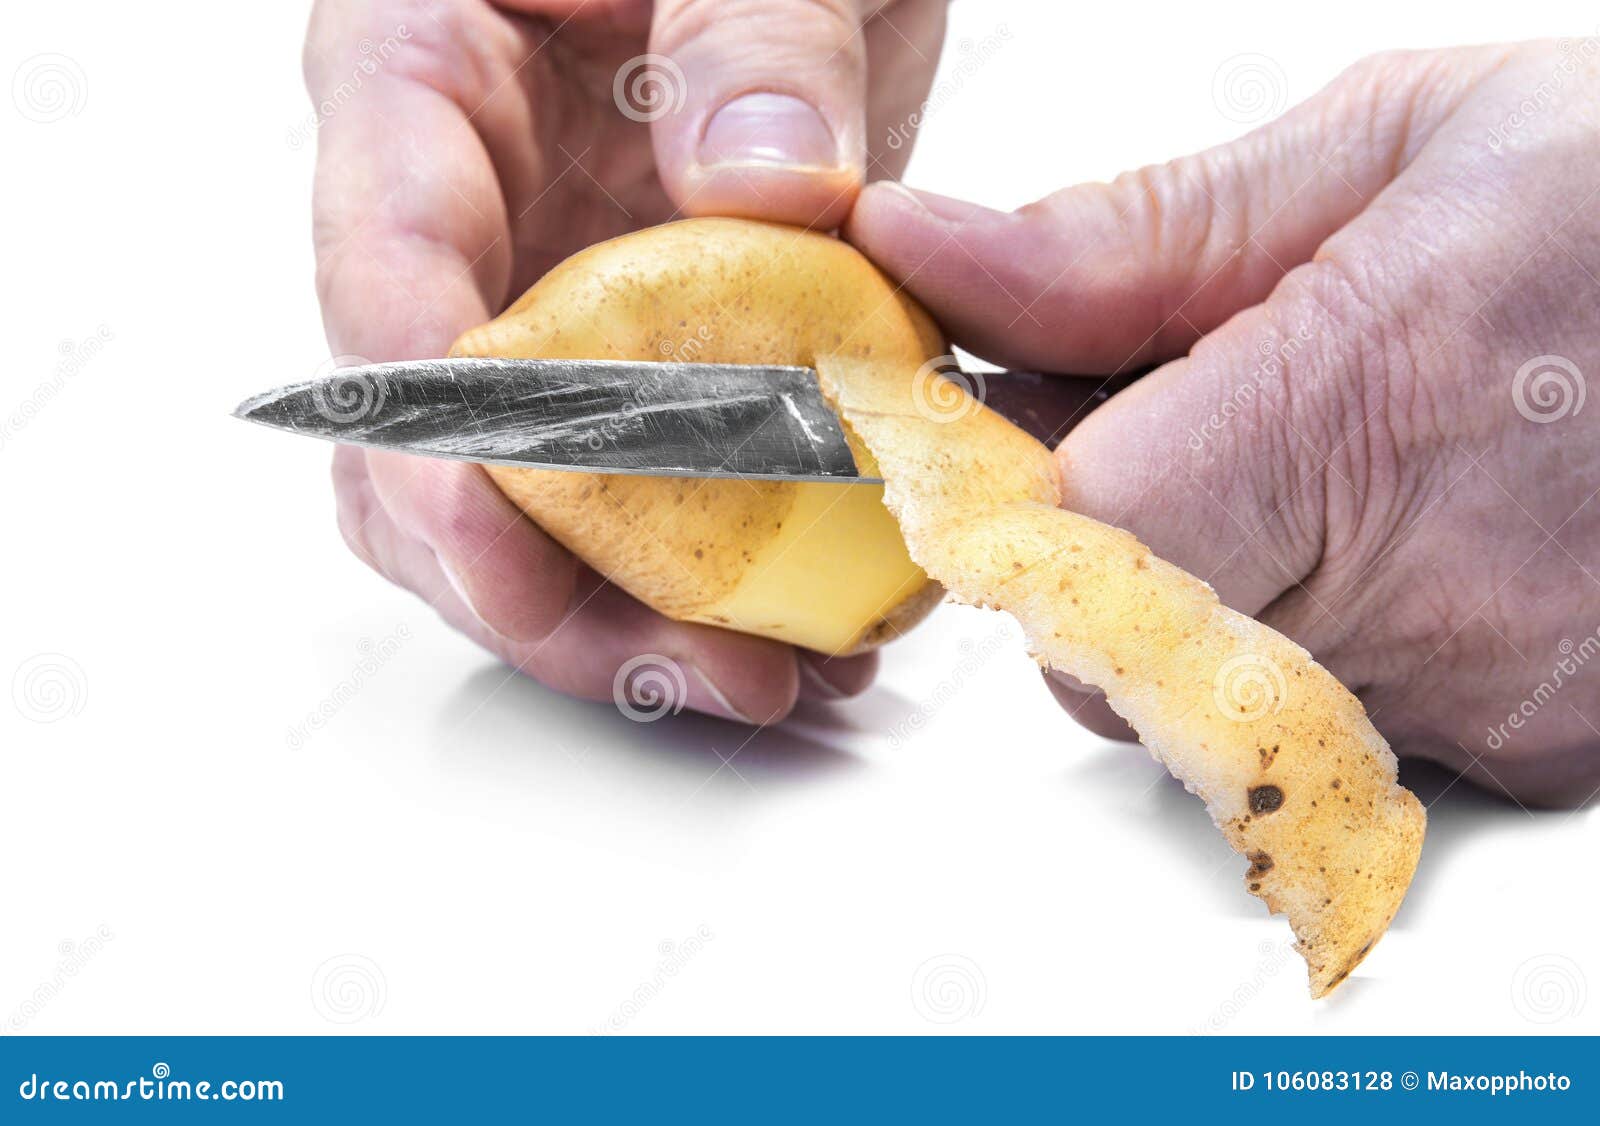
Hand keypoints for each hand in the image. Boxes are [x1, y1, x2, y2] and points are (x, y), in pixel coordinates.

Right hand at [304, 0, 943, 721]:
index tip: (503, 526)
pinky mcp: (629, 364)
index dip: (427, 429)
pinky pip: (630, 496)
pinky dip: (698, 577)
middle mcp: (454, 224)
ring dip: (620, 619)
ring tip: (762, 676)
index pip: (383, 277)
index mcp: (417, 82)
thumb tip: (764, 184)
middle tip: (687, 662)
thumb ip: (751, 30)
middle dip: (536, 585)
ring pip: (511, 510)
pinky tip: (794, 626)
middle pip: (420, 453)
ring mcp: (534, 307)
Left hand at [846, 41, 1599, 805]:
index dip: (1008, 501)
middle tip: (1167, 431)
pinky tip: (1390, 534)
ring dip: (1204, 591)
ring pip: (1214, 699)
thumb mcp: (1391, 147)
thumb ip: (1130, 238)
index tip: (1008, 438)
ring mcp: (1492, 692)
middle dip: (1093, 551)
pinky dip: (1314, 635)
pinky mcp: (1537, 746)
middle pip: (1116, 650)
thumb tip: (936, 255)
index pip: (1068, 551)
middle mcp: (1434, 591)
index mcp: (1362, 407)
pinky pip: (1336, 720)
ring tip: (1310, 464)